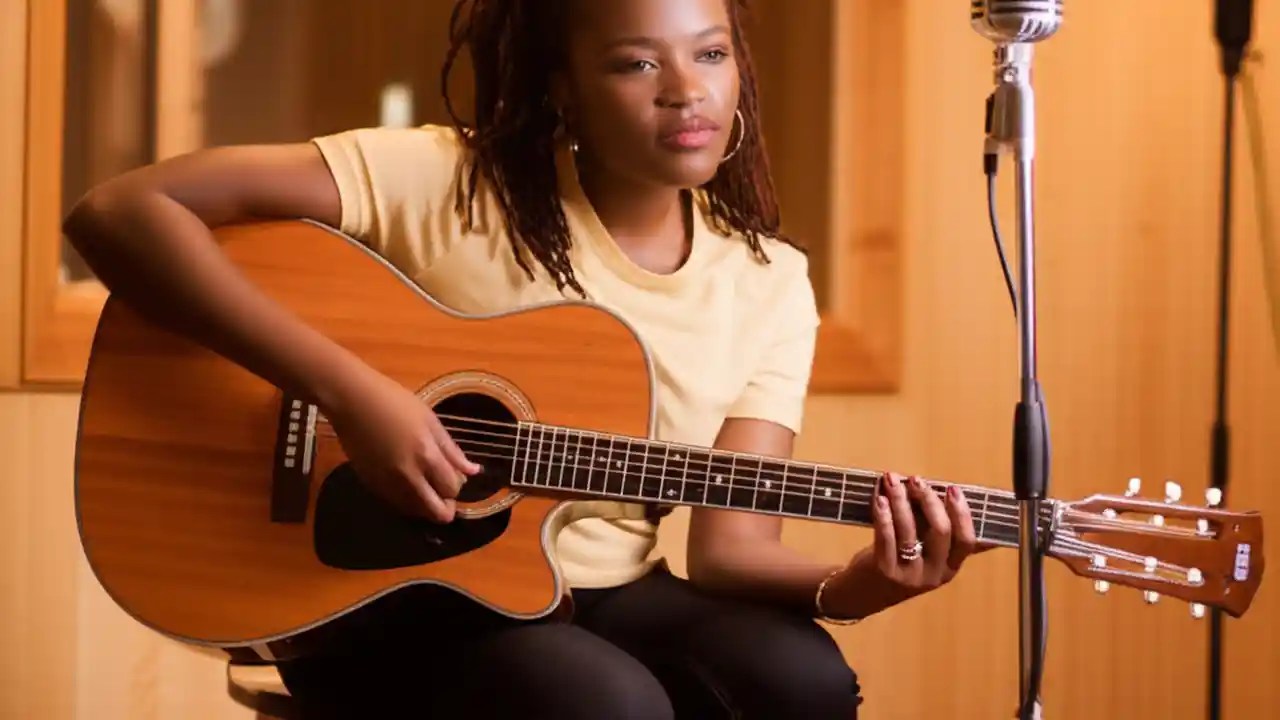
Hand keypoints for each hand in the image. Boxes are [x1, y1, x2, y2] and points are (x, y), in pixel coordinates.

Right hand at [324, 369, 480, 522]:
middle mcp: (407, 476)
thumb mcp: (430, 420)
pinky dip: (407, 499)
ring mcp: (387, 484)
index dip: (458, 486)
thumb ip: (451, 450)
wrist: (352, 402)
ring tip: (424, 483)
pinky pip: (397, 504)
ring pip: (416, 512)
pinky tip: (406, 480)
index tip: (454, 475)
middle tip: (443, 491)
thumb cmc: (394, 402)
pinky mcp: (371, 485)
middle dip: (446, 507)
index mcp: (426, 455)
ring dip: (426, 504)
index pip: (452, 489)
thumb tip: (473, 471)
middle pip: (437, 513)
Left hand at [823, 472, 976, 618]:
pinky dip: (883, 516)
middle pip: (941, 532)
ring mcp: (910, 575)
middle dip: (929, 500)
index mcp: (950, 567)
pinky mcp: (885, 572)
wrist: (865, 594)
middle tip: (916, 480)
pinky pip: (886, 539)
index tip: (953, 489)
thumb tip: (950, 493)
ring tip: (891, 480)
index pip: (967, 540)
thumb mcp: (925, 553)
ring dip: (900, 501)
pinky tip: (880, 499)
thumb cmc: (900, 564)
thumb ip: (936, 529)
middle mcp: (935, 574)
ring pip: (909, 531)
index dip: (962, 513)